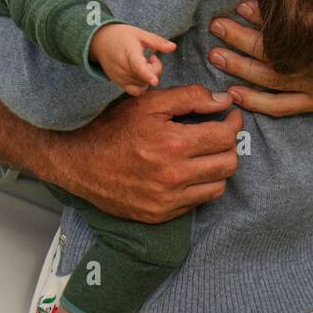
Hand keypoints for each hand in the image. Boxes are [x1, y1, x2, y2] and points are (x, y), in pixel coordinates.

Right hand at [40, 84, 241, 223]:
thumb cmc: (112, 127)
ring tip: (206, 153)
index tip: (230, 116)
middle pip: (228, 163)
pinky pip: (197, 202)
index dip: (233, 123)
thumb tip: (224, 101)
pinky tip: (189, 171)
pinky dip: (200, 186)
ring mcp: (167, 200)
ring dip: (218, 167)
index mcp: (173, 144)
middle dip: (230, 145)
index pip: (225, 136)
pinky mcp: (160, 215)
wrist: (78, 162)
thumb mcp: (149, 103)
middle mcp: (173, 177)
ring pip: (218, 186)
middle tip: (220, 134)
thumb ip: (190, 98)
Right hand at [91, 23, 176, 95]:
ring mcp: (119, 77)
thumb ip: (157, 42)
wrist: (101, 41)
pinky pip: (135, 91)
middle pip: (145, 77)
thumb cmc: (123, 36)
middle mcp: (122, 67)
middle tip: (151, 57)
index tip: (154, 81)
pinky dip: (142, 85)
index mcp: (129, 52)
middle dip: (154, 69)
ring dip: (148, 76)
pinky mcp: (118, 83)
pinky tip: (141, 75)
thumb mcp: (141, 34)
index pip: (137, 66)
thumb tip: (174, 47)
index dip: (147, 74)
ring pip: (142, 85)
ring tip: (143, 63)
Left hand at [206, 0, 312, 116]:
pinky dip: (259, 103)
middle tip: (216, 24)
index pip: (296, 27)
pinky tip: (235, 94)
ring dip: (240, 68)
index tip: (244, 3)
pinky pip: (285, 108)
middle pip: (274, 54)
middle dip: (242, 39)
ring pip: (273, 82)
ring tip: (214, 54)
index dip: (267, 17)